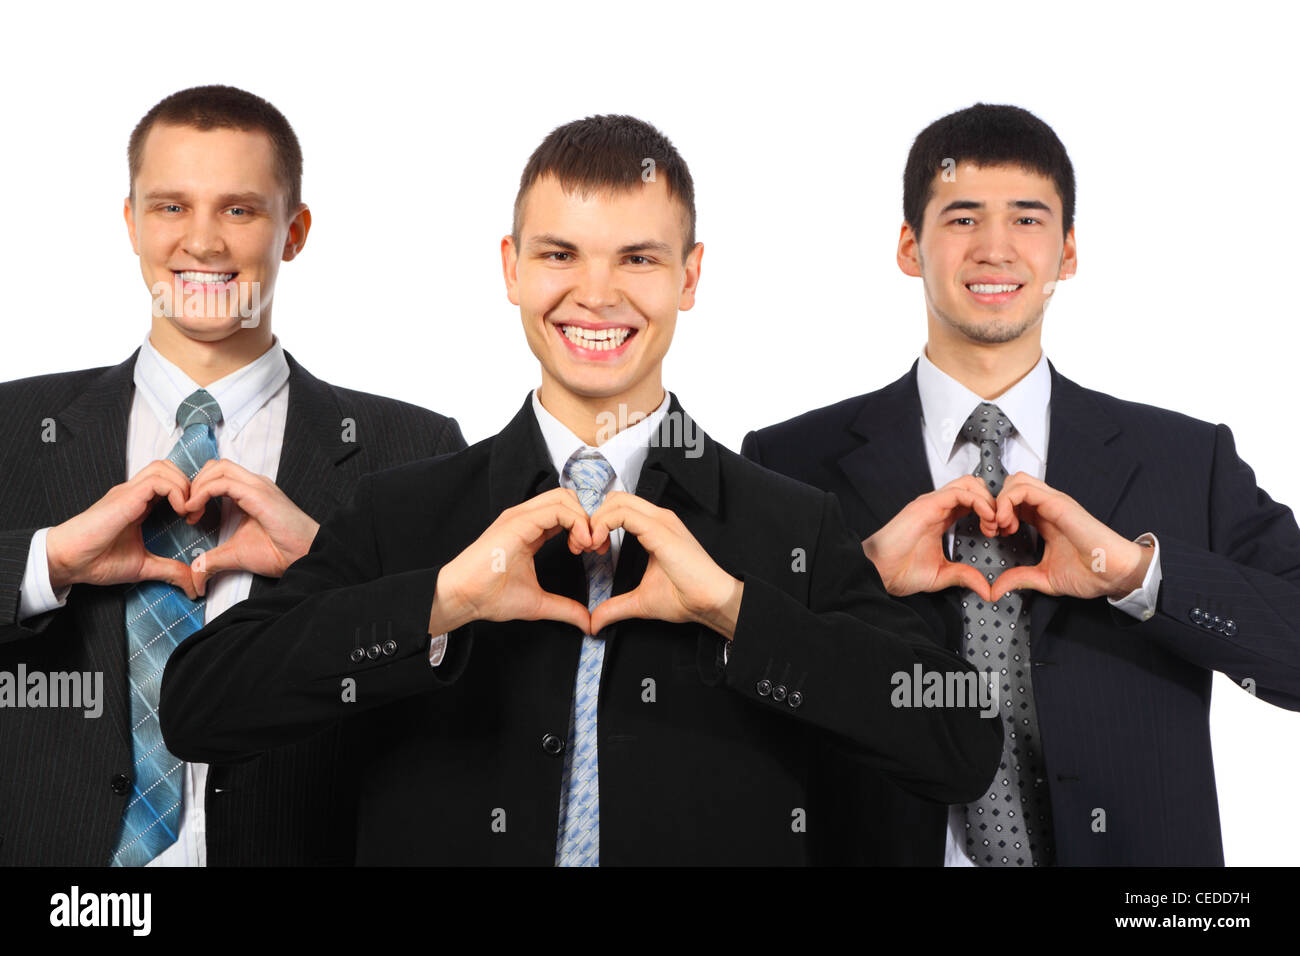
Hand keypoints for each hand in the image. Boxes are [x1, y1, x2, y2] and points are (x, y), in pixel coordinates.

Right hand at [45, 460, 199, 598]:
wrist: (68, 560)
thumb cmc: (97, 561)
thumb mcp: (143, 567)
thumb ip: (169, 571)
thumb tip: (193, 584)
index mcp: (138, 504)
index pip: (168, 482)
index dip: (188, 494)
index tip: (195, 518)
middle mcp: (134, 493)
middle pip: (168, 467)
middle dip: (190, 485)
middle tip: (195, 511)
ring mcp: (128, 492)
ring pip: (164, 468)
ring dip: (184, 486)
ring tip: (187, 512)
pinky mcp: (125, 497)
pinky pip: (157, 480)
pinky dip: (176, 492)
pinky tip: (179, 512)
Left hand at [183, 459, 320, 596]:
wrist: (306, 555)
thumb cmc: (281, 552)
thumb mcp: (237, 555)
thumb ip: (214, 560)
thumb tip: (195, 574)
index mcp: (252, 493)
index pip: (218, 475)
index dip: (198, 490)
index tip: (189, 516)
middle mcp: (254, 484)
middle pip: (215, 466)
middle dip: (194, 484)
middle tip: (187, 510)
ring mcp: (257, 486)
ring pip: (217, 468)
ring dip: (196, 486)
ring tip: (189, 510)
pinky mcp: (257, 494)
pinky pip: (221, 483)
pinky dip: (202, 493)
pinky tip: (194, 510)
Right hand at [430, 488, 596, 635]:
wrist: (463, 596)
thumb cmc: (489, 596)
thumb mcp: (539, 603)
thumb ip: (565, 608)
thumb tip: (587, 622)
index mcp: (530, 530)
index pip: (566, 512)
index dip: (586, 526)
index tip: (594, 551)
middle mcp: (526, 518)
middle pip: (568, 497)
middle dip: (588, 517)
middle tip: (594, 546)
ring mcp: (521, 517)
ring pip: (564, 497)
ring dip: (584, 519)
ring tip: (587, 545)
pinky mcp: (518, 522)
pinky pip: (556, 509)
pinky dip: (576, 522)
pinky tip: (579, 543)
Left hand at [587, 492, 743, 639]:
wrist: (711, 601)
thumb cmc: (687, 597)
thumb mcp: (640, 601)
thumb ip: (615, 607)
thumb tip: (595, 621)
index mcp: (655, 528)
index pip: (618, 508)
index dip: (598, 523)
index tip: (589, 549)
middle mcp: (658, 518)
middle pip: (614, 498)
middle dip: (592, 518)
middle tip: (585, 546)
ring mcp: (660, 520)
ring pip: (616, 501)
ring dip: (595, 520)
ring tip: (589, 546)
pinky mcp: (659, 529)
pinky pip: (622, 513)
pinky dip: (602, 524)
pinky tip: (597, 544)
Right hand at [863, 475, 997, 599]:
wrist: (879, 571)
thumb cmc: (900, 571)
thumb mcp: (942, 575)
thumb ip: (964, 577)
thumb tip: (987, 590)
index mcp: (940, 518)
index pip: (971, 501)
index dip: (990, 512)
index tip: (998, 532)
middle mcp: (937, 506)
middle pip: (973, 486)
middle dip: (993, 502)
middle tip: (1000, 526)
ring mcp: (932, 503)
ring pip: (969, 483)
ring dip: (988, 500)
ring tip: (993, 522)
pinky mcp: (928, 504)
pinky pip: (960, 492)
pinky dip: (979, 502)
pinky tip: (986, 519)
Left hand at [988, 472, 1152, 601]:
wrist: (1114, 573)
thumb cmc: (1089, 574)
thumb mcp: (1044, 578)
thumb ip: (1019, 579)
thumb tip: (995, 589)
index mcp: (1045, 519)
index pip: (1013, 502)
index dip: (996, 515)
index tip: (994, 536)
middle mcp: (1048, 506)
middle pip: (1012, 485)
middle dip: (994, 504)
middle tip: (994, 529)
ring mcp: (1053, 502)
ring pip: (1016, 481)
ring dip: (1000, 501)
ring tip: (1001, 526)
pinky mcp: (1058, 503)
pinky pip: (1023, 489)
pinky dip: (1007, 502)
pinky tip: (1008, 524)